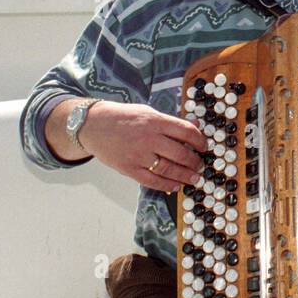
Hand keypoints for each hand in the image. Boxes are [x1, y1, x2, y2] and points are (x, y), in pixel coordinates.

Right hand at [79, 100, 206, 192]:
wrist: (93, 125)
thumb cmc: (123, 117)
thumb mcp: (148, 112)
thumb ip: (170, 121)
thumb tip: (194, 127)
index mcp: (155, 121)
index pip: (186, 131)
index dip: (200, 141)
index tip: (205, 147)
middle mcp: (149, 138)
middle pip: (180, 153)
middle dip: (195, 161)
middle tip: (201, 165)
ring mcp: (138, 155)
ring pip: (169, 169)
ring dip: (185, 175)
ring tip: (194, 178)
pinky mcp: (129, 168)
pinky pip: (152, 180)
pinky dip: (166, 185)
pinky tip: (176, 186)